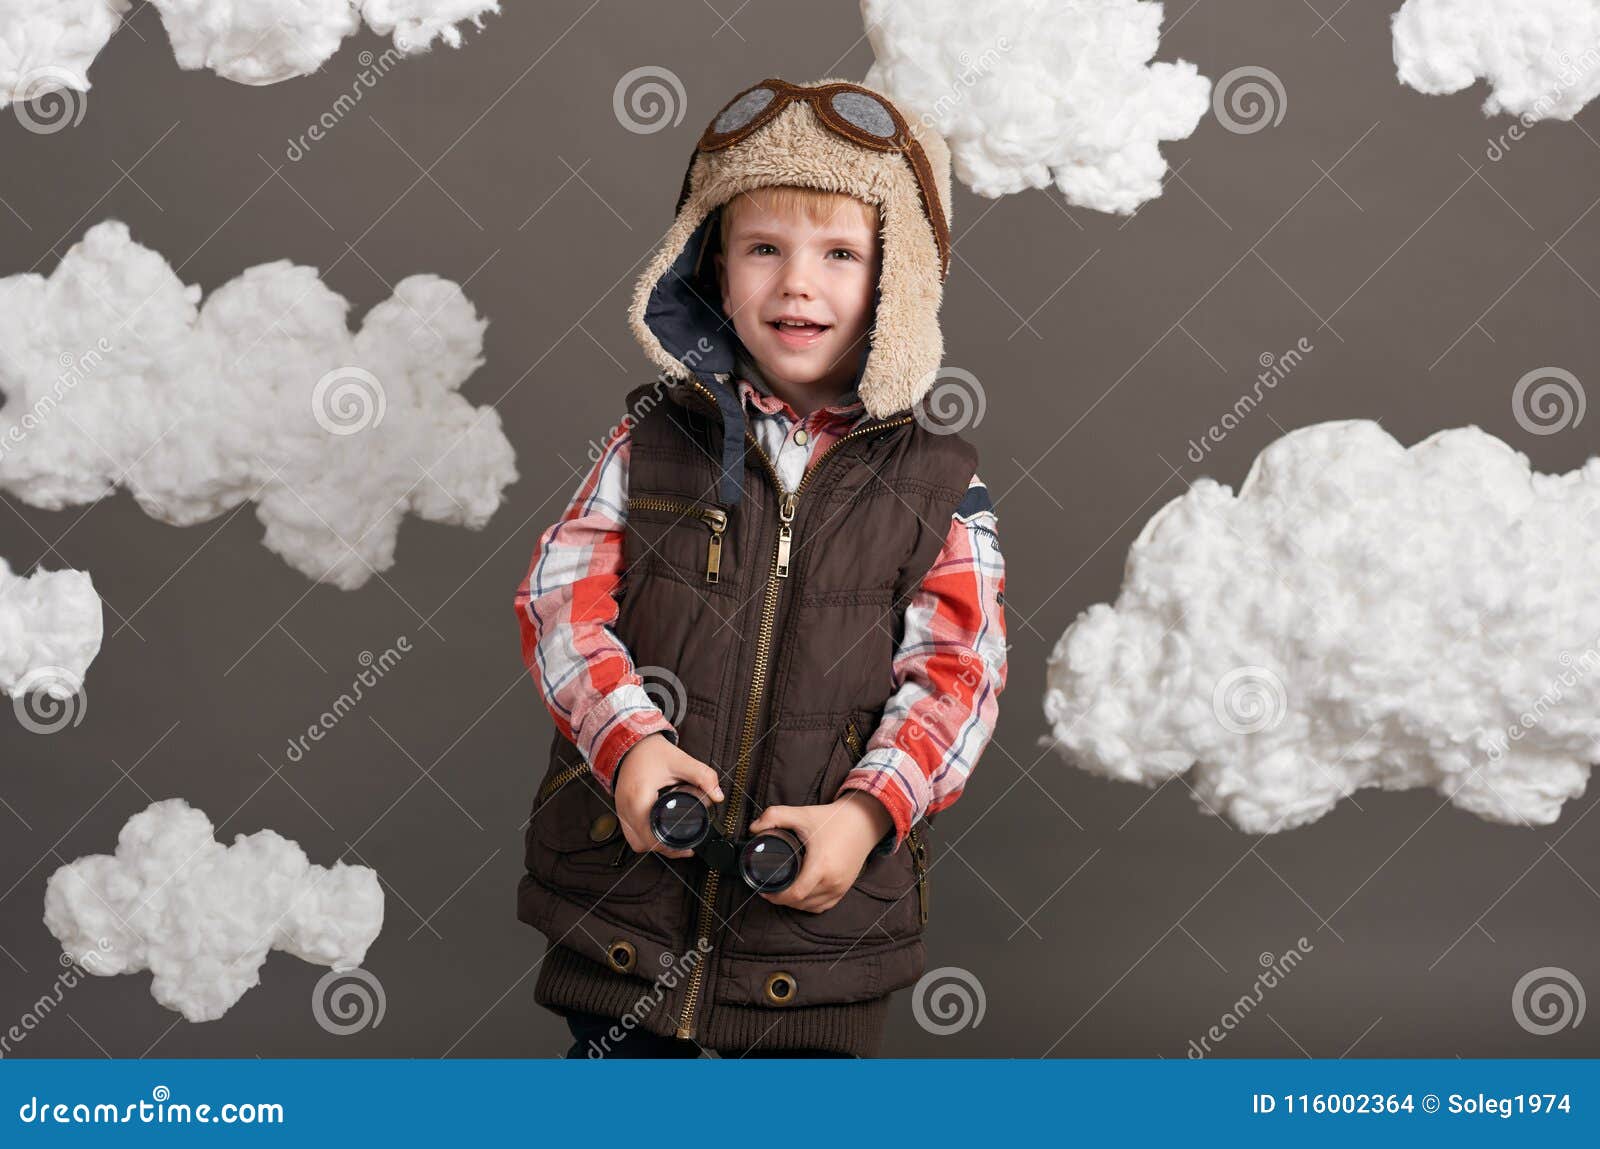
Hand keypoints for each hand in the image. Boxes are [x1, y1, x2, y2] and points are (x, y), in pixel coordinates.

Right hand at [612, 733, 723, 858]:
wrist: (630, 743)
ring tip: (674, 843)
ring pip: (635, 842)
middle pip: (642, 844)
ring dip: (653, 845)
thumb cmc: (651, 752)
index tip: (687, 848)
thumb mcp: (681, 761)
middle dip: (664, 848)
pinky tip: (659, 834)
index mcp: (639, 798)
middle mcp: (625, 808)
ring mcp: (620, 810)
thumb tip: (718, 796)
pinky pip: (631, 833)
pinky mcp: (620, 810)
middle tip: (685, 847)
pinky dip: (644, 837)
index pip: (650, 836)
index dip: (670, 847)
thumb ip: (702, 776)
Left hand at [746, 791, 892, 912]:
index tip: (765, 889)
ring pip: (811, 906)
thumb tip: (754, 829)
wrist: (863, 821)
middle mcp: (832, 881)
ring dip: (795, 903)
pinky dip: (810, 904)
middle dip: (782, 898)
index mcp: (821, 866)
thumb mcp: (801, 814)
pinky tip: (800, 896)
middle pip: (800, 902)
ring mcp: (840, 887)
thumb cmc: (832, 819)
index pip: (795, 894)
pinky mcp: (845, 888)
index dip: (776, 897)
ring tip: (783, 891)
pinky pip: (824, 906)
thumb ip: (774, 816)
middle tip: (770, 887)